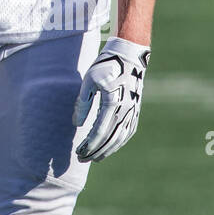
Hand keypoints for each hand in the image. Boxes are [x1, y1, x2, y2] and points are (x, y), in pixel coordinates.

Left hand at [72, 37, 149, 161]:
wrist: (129, 55)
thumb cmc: (106, 64)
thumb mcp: (89, 80)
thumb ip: (83, 103)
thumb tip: (78, 124)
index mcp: (114, 102)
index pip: (100, 131)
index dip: (89, 145)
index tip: (78, 152)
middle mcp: (126, 110)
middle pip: (110, 139)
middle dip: (96, 152)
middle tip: (82, 159)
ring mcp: (133, 111)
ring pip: (120, 138)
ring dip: (107, 150)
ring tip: (94, 158)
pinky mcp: (135, 110)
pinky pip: (128, 132)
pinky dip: (118, 142)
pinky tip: (109, 147)